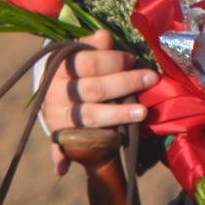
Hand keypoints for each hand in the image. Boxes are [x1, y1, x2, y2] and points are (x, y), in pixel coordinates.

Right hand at [42, 28, 159, 175]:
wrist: (53, 100)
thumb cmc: (77, 73)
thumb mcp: (82, 56)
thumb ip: (94, 47)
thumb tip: (104, 36)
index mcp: (59, 68)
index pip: (87, 61)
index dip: (112, 60)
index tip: (133, 59)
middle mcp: (55, 93)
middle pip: (94, 89)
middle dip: (125, 83)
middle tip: (151, 78)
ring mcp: (58, 118)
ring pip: (91, 116)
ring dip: (117, 116)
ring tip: (143, 112)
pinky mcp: (61, 139)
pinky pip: (65, 148)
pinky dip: (61, 158)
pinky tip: (66, 168)